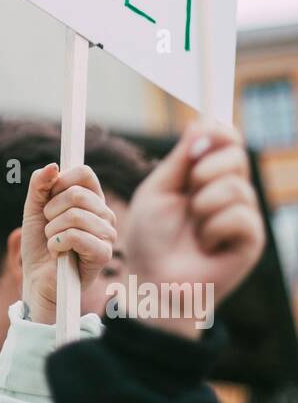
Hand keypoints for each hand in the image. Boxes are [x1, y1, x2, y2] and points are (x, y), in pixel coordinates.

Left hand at [21, 163, 115, 324]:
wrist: (36, 279)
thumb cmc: (39, 245)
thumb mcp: (33, 209)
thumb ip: (39, 186)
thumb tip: (52, 166)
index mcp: (91, 200)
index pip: (84, 173)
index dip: (61, 181)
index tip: (48, 198)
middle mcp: (104, 214)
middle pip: (77, 193)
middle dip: (51, 211)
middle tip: (49, 227)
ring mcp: (107, 234)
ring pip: (75, 215)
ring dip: (52, 230)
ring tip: (53, 242)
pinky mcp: (103, 254)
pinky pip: (76, 236)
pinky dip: (57, 244)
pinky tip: (58, 254)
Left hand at [123, 121, 263, 338]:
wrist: (152, 281)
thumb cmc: (150, 239)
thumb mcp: (159, 189)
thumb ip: (181, 158)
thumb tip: (201, 122)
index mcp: (207, 176)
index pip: (228, 140)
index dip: (218, 132)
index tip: (196, 140)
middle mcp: (230, 192)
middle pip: (236, 154)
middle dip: (204, 170)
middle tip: (188, 194)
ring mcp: (243, 215)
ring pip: (234, 186)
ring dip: (203, 205)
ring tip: (193, 228)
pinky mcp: (251, 240)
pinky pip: (240, 215)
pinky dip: (213, 228)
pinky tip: (206, 245)